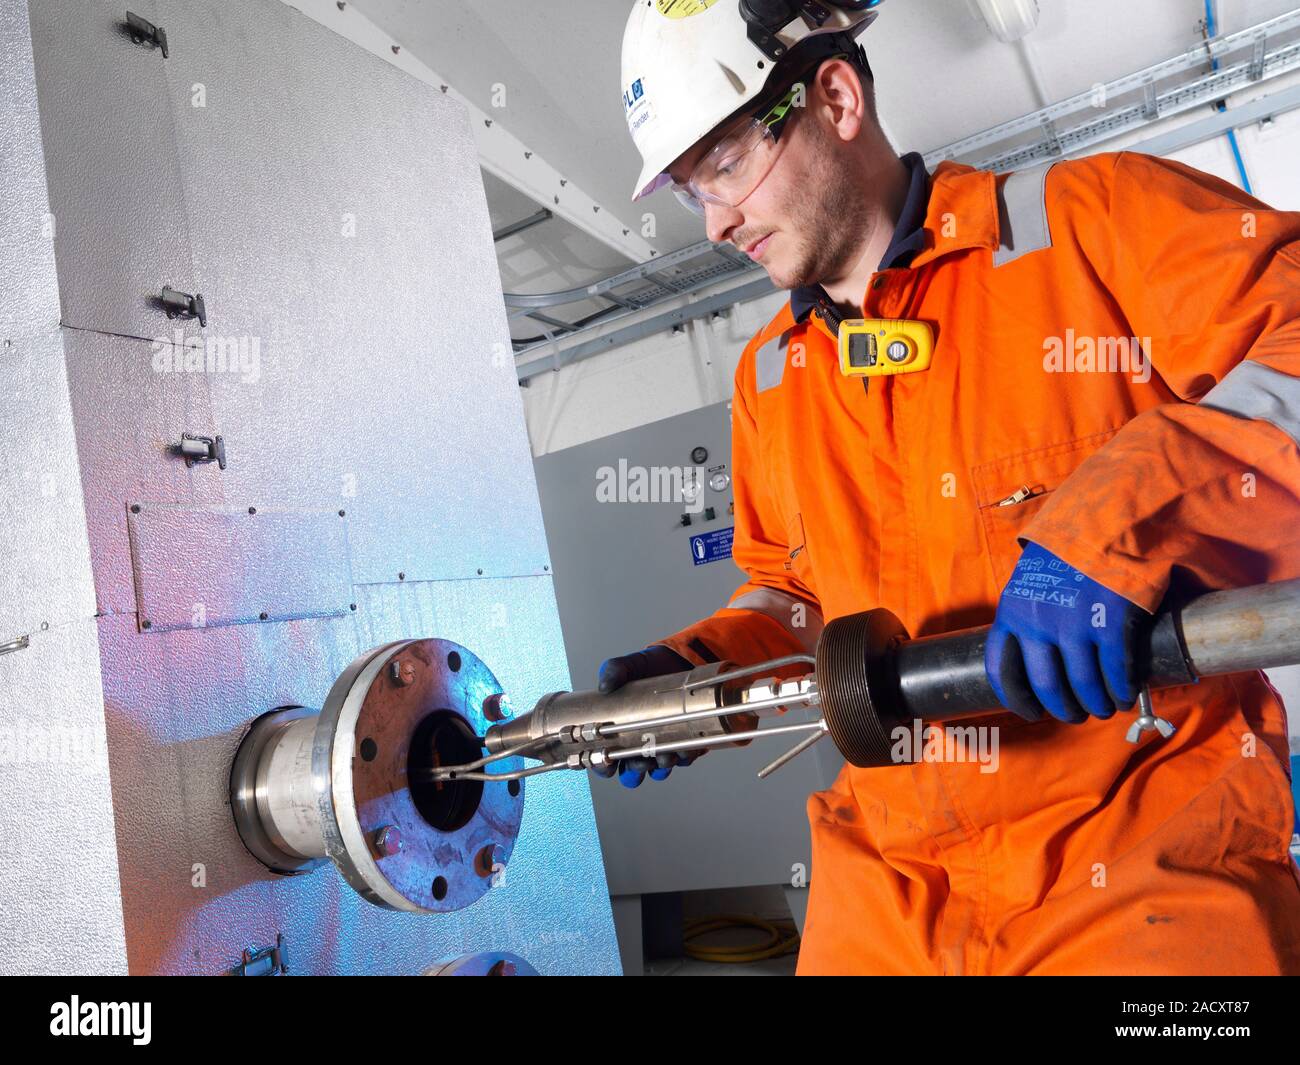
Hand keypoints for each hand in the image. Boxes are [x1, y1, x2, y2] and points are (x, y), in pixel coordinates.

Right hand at [593, 645, 697, 787]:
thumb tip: (604, 686)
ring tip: (664, 755)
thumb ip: (613, 671)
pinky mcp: (684, 740)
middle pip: (632, 770)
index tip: (606, 764)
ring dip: (660, 766)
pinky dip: (684, 757)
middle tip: (639, 760)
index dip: (603, 766)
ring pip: (658, 769)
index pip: (604, 757)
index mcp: (618, 729)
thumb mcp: (627, 666)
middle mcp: (638, 740)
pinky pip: (684, 758)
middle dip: (635, 769)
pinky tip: (684, 748)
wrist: (678, 659)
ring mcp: (662, 742)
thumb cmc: (648, 667)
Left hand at [985, 541, 1147, 723]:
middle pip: (1047, 686)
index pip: (1001, 670)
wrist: (1103, 520)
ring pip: (1085, 686)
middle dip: (1064, 709)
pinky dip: (1122, 690)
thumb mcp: (1028, 580)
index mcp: (1011, 612)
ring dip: (1097, 704)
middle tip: (1076, 715)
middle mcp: (1037, 623)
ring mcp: (1074, 624)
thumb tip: (1033, 656)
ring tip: (1105, 707)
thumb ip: (1025, 615)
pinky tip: (1125, 694)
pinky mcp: (1111, 623)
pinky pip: (1116, 672)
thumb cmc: (1066, 553)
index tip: (1031, 713)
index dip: (1016, 700)